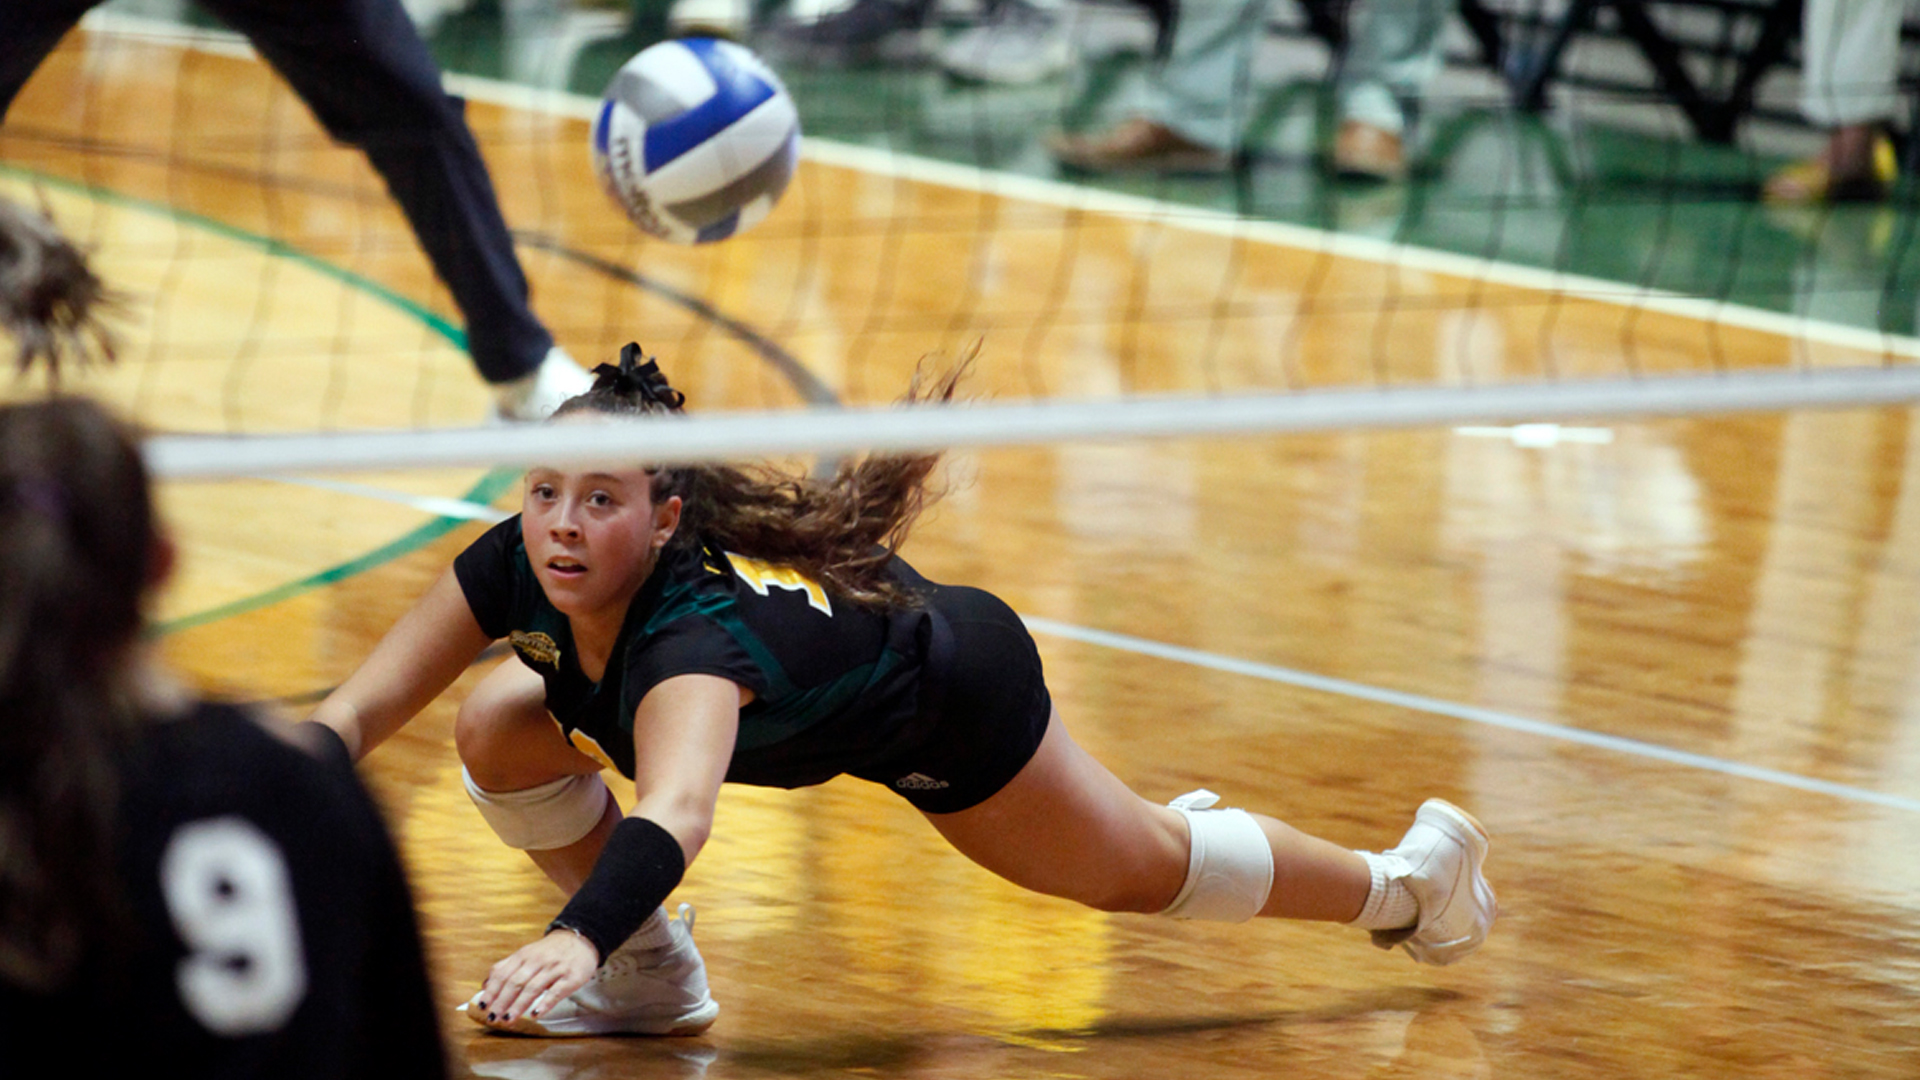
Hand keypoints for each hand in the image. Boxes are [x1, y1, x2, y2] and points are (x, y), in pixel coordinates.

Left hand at [473, 928, 599, 1026]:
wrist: (581, 939)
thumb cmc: (551, 951)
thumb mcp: (527, 953)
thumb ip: (505, 967)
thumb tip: (485, 985)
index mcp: (524, 955)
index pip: (503, 973)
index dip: (492, 991)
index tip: (483, 1006)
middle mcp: (538, 961)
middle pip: (516, 982)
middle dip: (503, 1001)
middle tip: (494, 1017)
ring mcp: (555, 969)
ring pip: (533, 988)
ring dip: (519, 1005)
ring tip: (508, 1019)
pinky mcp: (571, 977)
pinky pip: (556, 992)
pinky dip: (545, 1004)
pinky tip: (536, 1015)